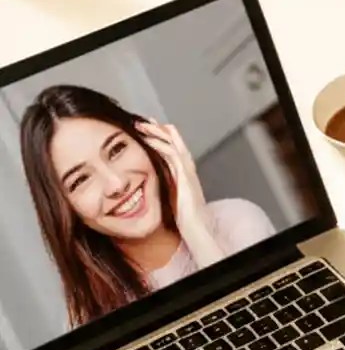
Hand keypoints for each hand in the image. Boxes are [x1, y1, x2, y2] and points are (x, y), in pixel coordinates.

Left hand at [136, 120, 224, 265]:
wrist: (196, 229)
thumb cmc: (185, 219)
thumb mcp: (174, 197)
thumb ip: (168, 186)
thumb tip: (155, 183)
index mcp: (185, 173)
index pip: (174, 149)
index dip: (162, 137)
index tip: (148, 129)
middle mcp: (188, 169)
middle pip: (175, 142)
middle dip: (160, 129)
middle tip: (144, 120)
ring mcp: (188, 171)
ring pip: (173, 144)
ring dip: (157, 132)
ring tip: (142, 125)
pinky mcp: (185, 176)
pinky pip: (171, 155)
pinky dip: (160, 144)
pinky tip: (148, 139)